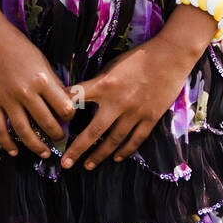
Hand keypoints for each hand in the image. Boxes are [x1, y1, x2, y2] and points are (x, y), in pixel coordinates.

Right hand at [0, 16, 75, 158]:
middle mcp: (26, 92)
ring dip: (36, 145)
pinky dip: (7, 143)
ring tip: (44, 153)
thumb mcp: (41, 60)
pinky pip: (0, 128)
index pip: (64, 107)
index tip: (69, 118)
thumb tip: (64, 100)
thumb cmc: (17, 44)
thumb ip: (52, 81)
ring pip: (24, 131)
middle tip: (60, 140)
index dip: (70, 116)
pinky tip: (14, 152)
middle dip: (56, 135)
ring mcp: (7, 99)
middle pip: (46, 122)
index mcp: (43, 79)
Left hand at [61, 35, 194, 170]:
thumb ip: (99, 83)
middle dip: (77, 149)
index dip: (62, 110)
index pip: (76, 99)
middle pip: (93, 131)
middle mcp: (117, 102)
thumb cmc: (139, 57)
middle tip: (65, 163)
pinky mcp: (150, 118)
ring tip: (88, 166)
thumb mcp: (112, 65)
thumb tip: (82, 96)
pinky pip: (135, 139)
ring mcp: (135, 112)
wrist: (170, 56)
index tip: (51, 123)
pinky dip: (125, 150)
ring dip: (99, 155)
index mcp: (105, 85)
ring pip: (114, 140)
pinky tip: (116, 158)